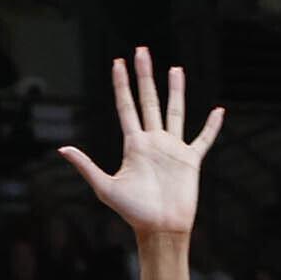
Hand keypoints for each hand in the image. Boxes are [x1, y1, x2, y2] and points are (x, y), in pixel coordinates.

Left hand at [57, 49, 223, 237]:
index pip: (126, 106)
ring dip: (175, 91)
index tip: (118, 62)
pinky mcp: (190, 161)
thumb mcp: (105, 188)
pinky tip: (218, 111)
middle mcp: (153, 141)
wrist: (160, 228)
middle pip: (148, 101)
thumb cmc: (133, 212)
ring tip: (175, 69)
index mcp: (134, 145)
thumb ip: (86, 166)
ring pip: (174, 112)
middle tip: (142, 51)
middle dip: (145, 76)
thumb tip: (62, 148)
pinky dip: (212, 126)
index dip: (122, 85)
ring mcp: (172, 149)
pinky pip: (203, 139)